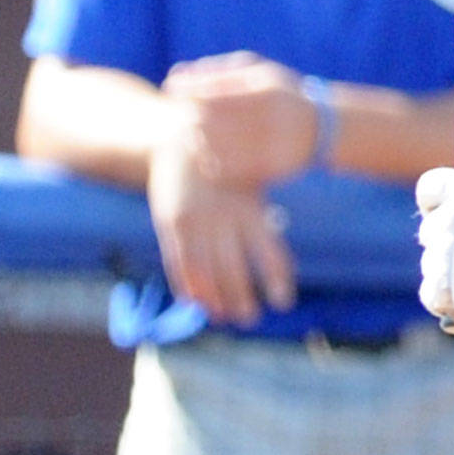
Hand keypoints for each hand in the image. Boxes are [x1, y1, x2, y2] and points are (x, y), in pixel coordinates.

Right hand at [149, 121, 296, 325]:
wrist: (179, 135)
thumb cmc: (226, 164)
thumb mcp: (250, 182)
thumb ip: (260, 217)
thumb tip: (281, 262)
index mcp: (249, 208)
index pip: (268, 251)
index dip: (276, 279)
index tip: (284, 303)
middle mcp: (222, 218)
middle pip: (234, 270)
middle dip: (242, 299)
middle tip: (251, 319)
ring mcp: (194, 222)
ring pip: (205, 272)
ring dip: (215, 299)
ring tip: (224, 317)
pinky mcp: (169, 223)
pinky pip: (178, 262)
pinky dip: (187, 285)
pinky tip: (195, 302)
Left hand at [162, 52, 320, 187]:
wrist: (324, 128)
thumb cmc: (280, 94)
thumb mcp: (258, 72)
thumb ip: (218, 71)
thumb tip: (175, 75)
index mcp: (265, 87)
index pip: (212, 89)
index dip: (186, 90)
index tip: (172, 90)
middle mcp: (271, 114)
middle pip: (209, 118)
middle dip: (188, 116)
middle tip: (183, 116)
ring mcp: (272, 142)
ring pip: (214, 145)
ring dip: (196, 140)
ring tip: (196, 135)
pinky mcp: (270, 166)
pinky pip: (227, 168)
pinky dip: (210, 161)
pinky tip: (209, 154)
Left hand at [417, 168, 453, 336]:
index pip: (431, 186)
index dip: (437, 202)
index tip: (448, 214)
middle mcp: (450, 218)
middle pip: (431, 228)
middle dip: (448, 241)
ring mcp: (441, 255)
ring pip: (432, 263)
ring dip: (449, 273)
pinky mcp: (438, 290)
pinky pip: (432, 293)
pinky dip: (448, 301)